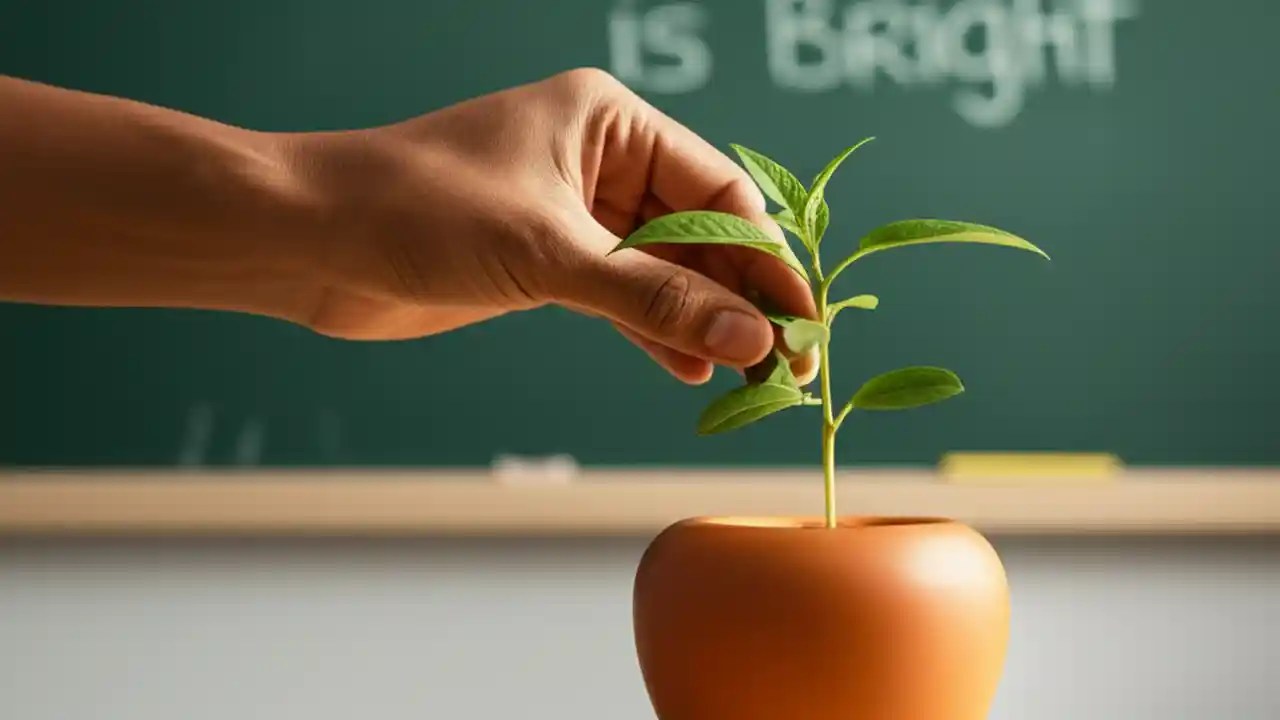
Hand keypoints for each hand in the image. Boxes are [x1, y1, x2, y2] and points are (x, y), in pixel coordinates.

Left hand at [289, 68, 817, 384]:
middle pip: (698, 233)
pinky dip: (654, 333)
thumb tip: (749, 338)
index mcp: (608, 122)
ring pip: (662, 271)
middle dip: (739, 298)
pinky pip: (622, 298)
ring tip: (750, 377)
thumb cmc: (415, 209)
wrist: (309, 240)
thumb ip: (651, 298)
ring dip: (702, 322)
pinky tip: (690, 371)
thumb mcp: (547, 251)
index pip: (717, 192)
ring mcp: (573, 214)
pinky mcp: (545, 262)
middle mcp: (598, 161)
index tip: (801, 320)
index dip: (763, 260)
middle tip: (788, 362)